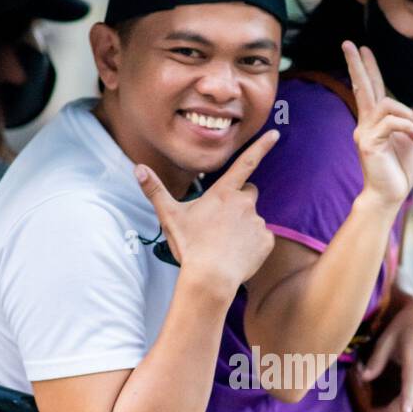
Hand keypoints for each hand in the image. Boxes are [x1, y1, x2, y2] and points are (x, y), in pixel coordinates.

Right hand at [136, 130, 278, 297]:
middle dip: (239, 201)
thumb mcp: (169, 216)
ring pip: (252, 219)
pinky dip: (252, 245)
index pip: (246, 162)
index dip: (261, 146)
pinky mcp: (266, 241)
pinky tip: (237, 255)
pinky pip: (261, 239)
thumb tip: (137, 168)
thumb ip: (155, 190)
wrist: (210, 278)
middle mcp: (245, 203)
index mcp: (223, 193)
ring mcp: (258, 222)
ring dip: (243, 227)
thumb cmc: (190, 246)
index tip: (275, 134)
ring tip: (225, 244)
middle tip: (221, 222)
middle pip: (249, 193)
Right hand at [342, 41, 412, 208]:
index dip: (368, 68)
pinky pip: (391, 122)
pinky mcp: (368, 143)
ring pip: (387, 105)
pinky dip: (409, 125)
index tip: (362, 48)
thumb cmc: (400, 170)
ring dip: (408, 115)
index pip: (372, 89)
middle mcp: (366, 123)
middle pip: (362, 87)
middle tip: (347, 42)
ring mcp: (365, 132)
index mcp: (377, 121)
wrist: (389, 195)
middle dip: (356, 64)